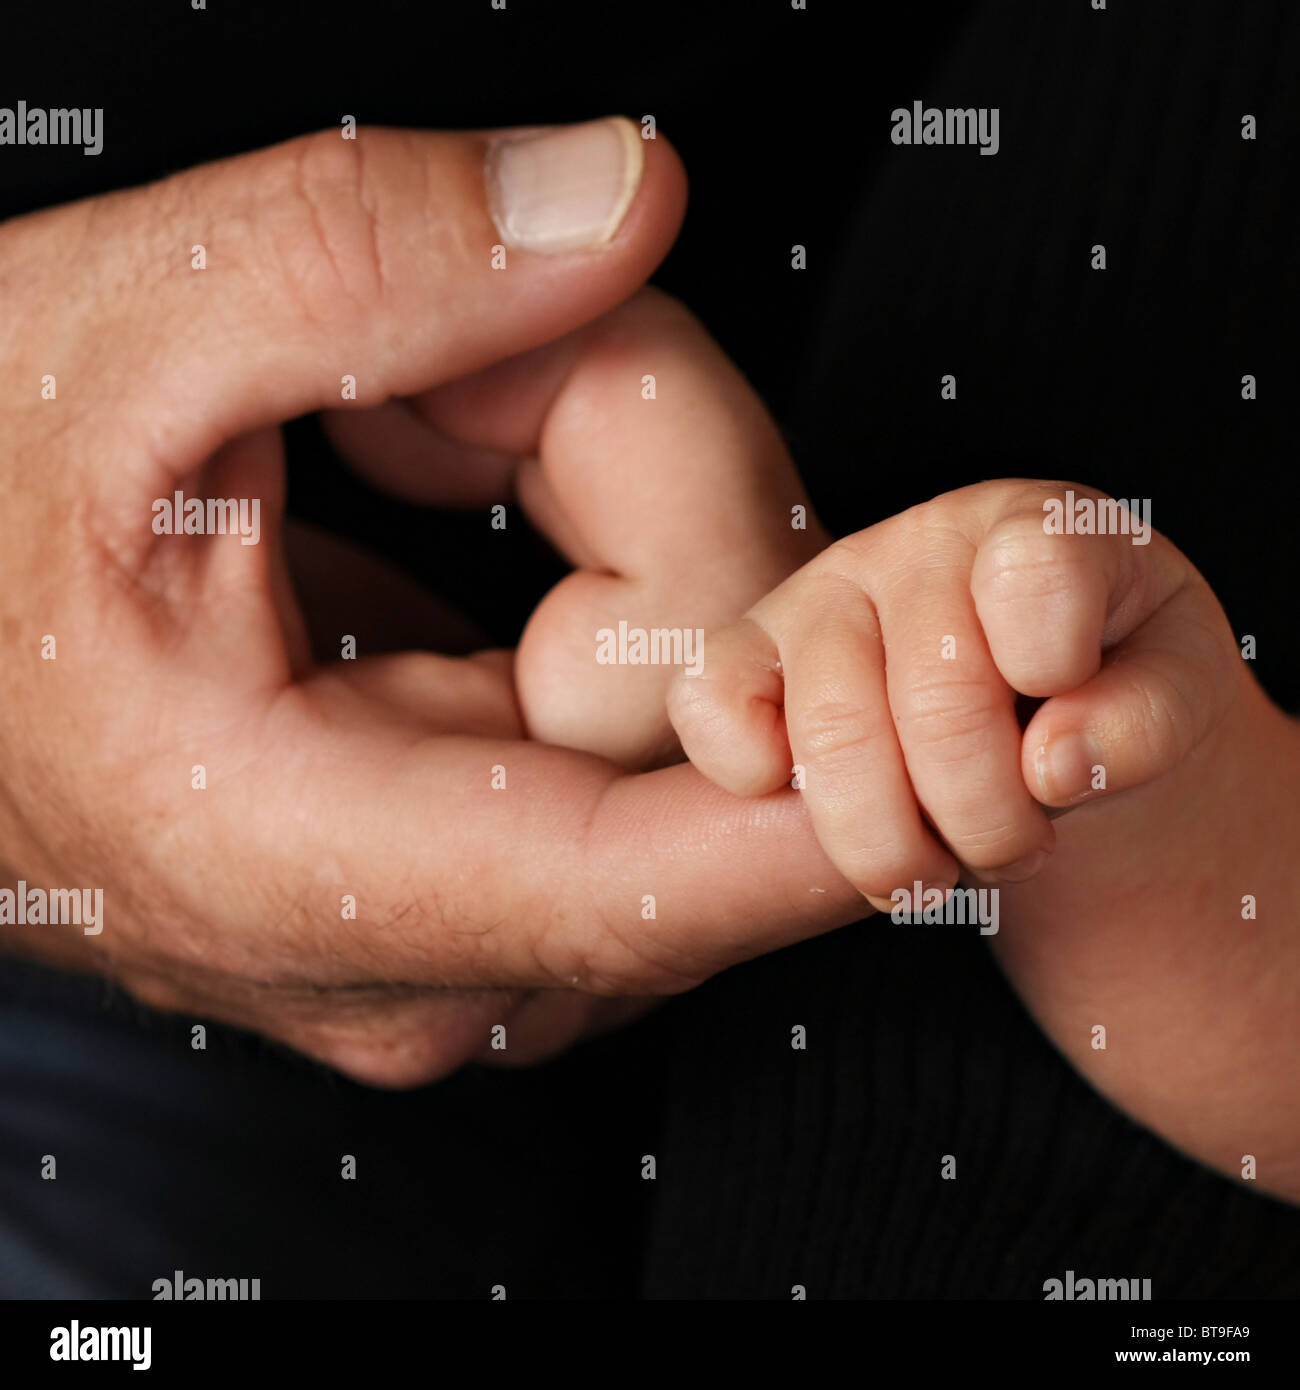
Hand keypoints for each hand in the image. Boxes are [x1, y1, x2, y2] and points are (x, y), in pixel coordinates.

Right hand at [0, 121, 863, 1085]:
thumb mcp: (115, 341)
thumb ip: (370, 254)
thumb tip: (624, 201)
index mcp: (302, 860)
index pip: (660, 885)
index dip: (842, 783)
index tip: (973, 687)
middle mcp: (410, 947)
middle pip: (701, 764)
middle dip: (664, 521)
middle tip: (469, 375)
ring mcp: (457, 927)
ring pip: (681, 747)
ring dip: (612, 542)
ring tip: (413, 431)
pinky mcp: (483, 876)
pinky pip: (630, 738)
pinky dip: (594, 587)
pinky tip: (443, 491)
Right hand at [670, 478, 1299, 1199]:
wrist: (1029, 710)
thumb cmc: (1104, 689)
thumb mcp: (1176, 696)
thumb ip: (1146, 720)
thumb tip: (1054, 764)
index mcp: (1036, 530)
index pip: (1038, 575)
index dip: (1054, 668)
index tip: (1067, 736)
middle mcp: (918, 547)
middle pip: (938, 697)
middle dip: (987, 819)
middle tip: (1015, 852)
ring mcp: (822, 595)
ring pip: (832, 732)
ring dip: (892, 843)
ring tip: (933, 871)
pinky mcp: (747, 654)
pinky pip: (711, 699)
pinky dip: (747, 768)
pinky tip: (794, 802)